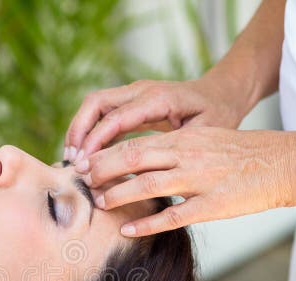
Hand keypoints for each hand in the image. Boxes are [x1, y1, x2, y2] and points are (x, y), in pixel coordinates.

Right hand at [64, 75, 249, 171]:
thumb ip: (177, 150)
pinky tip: (86, 155)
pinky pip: (101, 112)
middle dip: (79, 131)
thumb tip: (150, 175)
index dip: (95, 140)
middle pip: (96, 102)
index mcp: (158, 98)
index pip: (116, 117)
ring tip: (74, 160)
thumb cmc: (217, 114)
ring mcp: (134, 93)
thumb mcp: (205, 133)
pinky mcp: (130, 101)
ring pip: (94, 105)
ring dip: (80, 130)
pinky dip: (89, 131)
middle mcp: (141, 91)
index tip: (82, 162)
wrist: (221, 93)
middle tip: (73, 162)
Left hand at [86, 127, 295, 236]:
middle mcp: (187, 155)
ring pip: (147, 185)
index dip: (105, 154)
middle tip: (82, 182)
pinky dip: (147, 224)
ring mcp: (199, 180)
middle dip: (102, 171)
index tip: (86, 164)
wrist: (284, 163)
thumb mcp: (204, 140)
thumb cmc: (241, 155)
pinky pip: (174, 216)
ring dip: (118, 195)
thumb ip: (172, 148)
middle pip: (133, 159)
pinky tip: (128, 231)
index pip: (134, 143)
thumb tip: (139, 159)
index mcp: (184, 138)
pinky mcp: (212, 205)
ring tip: (99, 203)